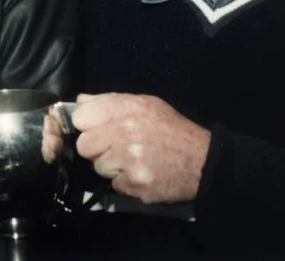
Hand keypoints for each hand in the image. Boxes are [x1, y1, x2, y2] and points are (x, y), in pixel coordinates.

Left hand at [73, 93, 209, 203]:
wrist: (203, 161)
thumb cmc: (171, 129)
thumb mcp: (145, 104)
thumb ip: (111, 101)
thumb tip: (81, 101)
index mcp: (126, 109)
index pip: (81, 117)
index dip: (86, 124)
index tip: (95, 128)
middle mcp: (124, 133)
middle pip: (84, 146)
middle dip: (95, 148)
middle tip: (113, 148)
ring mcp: (129, 161)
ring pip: (98, 167)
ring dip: (111, 166)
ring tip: (132, 160)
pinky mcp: (135, 184)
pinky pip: (115, 185)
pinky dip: (125, 182)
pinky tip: (141, 173)